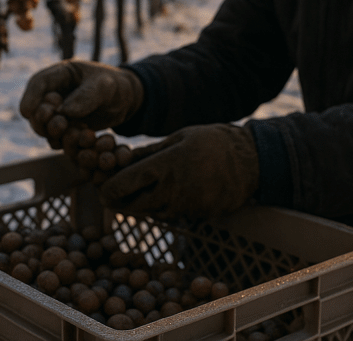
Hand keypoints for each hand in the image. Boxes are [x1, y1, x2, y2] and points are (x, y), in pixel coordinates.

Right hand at [19, 60, 143, 141]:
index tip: (27, 112)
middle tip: (60, 125)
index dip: (30, 97)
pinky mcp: (66, 130)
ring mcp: (58, 113)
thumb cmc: (114, 85)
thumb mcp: (105, 86)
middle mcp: (54, 94)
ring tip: (76, 134)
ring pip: (45, 128)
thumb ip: (86, 96)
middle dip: (43, 120)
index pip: (38, 83)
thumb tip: (64, 112)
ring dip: (55, 134)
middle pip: (36, 110)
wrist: (125, 100)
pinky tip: (85, 141)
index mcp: (60, 75)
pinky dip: (68, 144)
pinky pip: (59, 140)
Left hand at [98, 124, 258, 221]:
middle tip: (110, 194)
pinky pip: (169, 214)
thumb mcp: (178, 137)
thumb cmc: (213, 142)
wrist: (251, 162)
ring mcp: (184, 206)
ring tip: (135, 191)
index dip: (108, 188)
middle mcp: (172, 190)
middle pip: (132, 205)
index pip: (124, 184)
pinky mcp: (195, 215)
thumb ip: (149, 152)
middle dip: (118, 202)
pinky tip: (161, 194)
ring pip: (149, 212)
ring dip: (139, 204)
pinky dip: (160, 206)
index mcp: (165, 166)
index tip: (101, 188)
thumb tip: (121, 158)